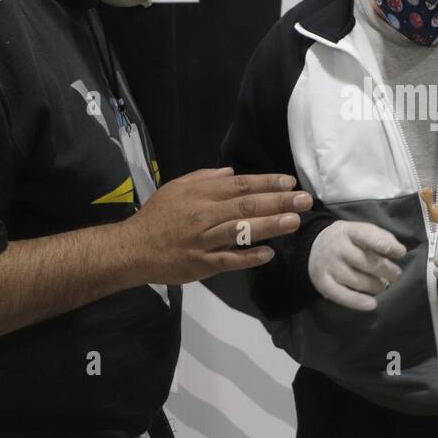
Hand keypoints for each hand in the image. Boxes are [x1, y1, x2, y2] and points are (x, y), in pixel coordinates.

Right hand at [124, 167, 312, 284]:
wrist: (132, 248)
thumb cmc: (157, 217)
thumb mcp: (176, 188)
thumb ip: (204, 179)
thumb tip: (232, 173)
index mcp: (200, 194)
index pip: (240, 185)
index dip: (267, 183)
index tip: (290, 181)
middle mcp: (204, 215)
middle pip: (246, 205)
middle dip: (278, 201)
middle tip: (305, 199)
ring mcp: (204, 240)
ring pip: (240, 231)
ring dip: (270, 226)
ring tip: (294, 221)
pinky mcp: (201, 264)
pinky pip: (228, 260)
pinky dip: (249, 257)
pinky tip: (269, 253)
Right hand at [309, 221, 406, 310]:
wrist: (313, 248)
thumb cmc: (348, 241)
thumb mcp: (362, 231)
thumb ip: (382, 238)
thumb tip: (399, 252)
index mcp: (348, 231)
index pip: (367, 236)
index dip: (385, 245)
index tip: (400, 253)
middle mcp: (336, 247)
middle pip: (366, 262)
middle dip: (386, 270)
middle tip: (395, 275)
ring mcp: (328, 266)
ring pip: (358, 281)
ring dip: (376, 286)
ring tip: (382, 285)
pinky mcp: (323, 284)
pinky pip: (343, 296)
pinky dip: (359, 302)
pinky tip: (372, 304)